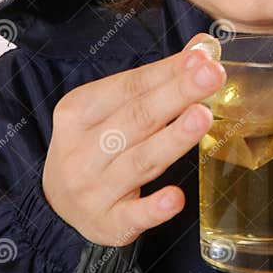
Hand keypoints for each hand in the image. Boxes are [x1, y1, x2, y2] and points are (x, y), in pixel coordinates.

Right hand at [42, 33, 225, 245]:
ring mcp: (93, 189)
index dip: (168, 72)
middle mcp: (81, 150)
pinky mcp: (108, 224)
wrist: (60, 203)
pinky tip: (176, 197)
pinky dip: (154, 207)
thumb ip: (158, 79)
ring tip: (203, 117)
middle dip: (177, 94)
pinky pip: (133, 215)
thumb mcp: (114, 107)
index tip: (203, 58)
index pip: (129, 87)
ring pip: (139, 161)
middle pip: (136, 118)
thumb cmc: (98, 143)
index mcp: (78, 111)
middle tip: (212, 74)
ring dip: (172, 139)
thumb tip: (203, 48)